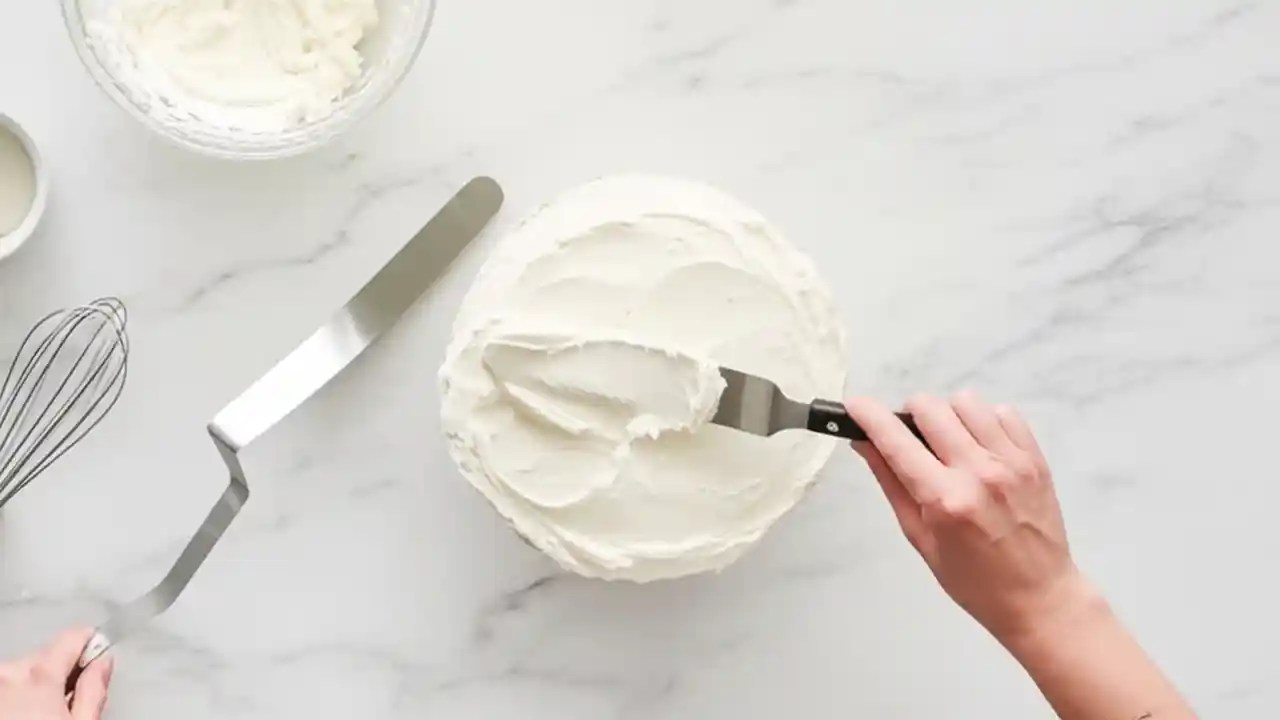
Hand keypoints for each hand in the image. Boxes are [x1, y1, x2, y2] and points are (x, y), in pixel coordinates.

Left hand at [0, 628, 112, 719]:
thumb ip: (94, 689)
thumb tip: (103, 661)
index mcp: (39, 674)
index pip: (74, 637)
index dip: (92, 645)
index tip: (98, 660)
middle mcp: (7, 672)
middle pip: (47, 656)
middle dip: (60, 672)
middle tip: (66, 703)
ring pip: (23, 671)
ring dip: (35, 685)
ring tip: (41, 714)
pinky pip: (6, 684)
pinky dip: (14, 694)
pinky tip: (22, 715)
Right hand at [847, 391, 1097, 645]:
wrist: (1039, 596)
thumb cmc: (972, 579)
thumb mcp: (919, 537)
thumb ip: (891, 483)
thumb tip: (864, 442)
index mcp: (944, 500)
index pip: (896, 441)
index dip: (869, 415)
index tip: (855, 405)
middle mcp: (978, 473)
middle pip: (929, 407)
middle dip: (909, 416)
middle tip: (911, 439)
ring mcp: (1011, 463)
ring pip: (966, 402)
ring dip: (948, 415)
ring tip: (950, 443)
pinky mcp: (1035, 459)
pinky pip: (1003, 412)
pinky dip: (984, 421)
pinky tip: (980, 447)